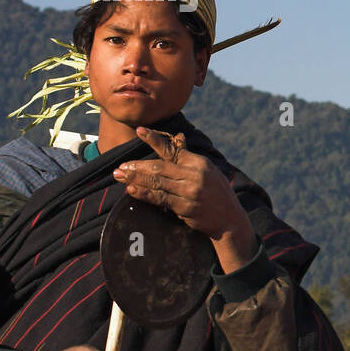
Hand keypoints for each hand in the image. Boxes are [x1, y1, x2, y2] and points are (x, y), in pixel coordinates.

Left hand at [113, 128, 251, 241]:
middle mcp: (195, 175)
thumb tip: (178, 137)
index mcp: (200, 163)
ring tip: (120, 176)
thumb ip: (189, 156)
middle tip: (121, 167)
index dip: (154, 139)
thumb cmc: (218, 193)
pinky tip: (132, 190)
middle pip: (159, 168)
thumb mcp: (208, 170)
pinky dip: (144, 194)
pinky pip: (160, 198)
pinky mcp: (185, 207)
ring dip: (135, 179)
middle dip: (137, 167)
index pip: (173, 149)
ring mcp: (190, 192)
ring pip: (156, 183)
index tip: (139, 131)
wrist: (230, 220)